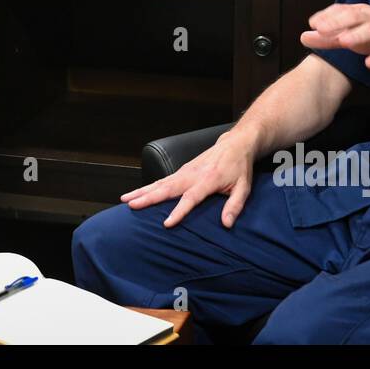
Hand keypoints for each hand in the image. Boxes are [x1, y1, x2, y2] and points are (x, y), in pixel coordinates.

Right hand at [118, 127, 257, 228]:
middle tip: (132, 206)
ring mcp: (184, 171)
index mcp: (208, 180)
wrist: (234, 144)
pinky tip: (136, 194)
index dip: (179, 211)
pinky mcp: (181, 171)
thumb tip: (226, 224)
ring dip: (142, 191)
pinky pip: (161, 180)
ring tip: (125, 200)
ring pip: (159, 183)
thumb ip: (234, 206)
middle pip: (167, 188)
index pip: (190, 198)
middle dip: (148, 198)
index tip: (166, 223)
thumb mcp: (244, 187)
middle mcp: (192, 174)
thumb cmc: (239, 168)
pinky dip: (147, 187)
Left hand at [299, 2, 369, 71]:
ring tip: (343, 41)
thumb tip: (303, 36)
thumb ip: (328, 38)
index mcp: (359, 13)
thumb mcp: (351, 37)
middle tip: (321, 28)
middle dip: (337, 21)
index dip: (327, 15)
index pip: (341, 10)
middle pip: (354, 16)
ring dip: (357, 34)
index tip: (312, 22)